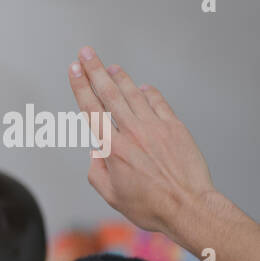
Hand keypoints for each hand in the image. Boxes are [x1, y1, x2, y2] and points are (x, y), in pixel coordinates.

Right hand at [68, 46, 214, 240]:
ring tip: (109, 65)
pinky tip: (141, 86)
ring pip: (133, 94)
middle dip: (95, 70)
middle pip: (109, 93)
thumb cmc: (149, 206)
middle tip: (86, 53)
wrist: (187, 206)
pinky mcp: (174, 128)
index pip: (91, 109)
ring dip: (119, 77)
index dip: (80, 86)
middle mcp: (132, 132)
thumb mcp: (110, 194)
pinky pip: (158, 102)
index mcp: (113, 148)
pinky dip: (147, 92)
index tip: (73, 70)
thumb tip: (96, 152)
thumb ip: (96, 170)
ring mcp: (155, 127)